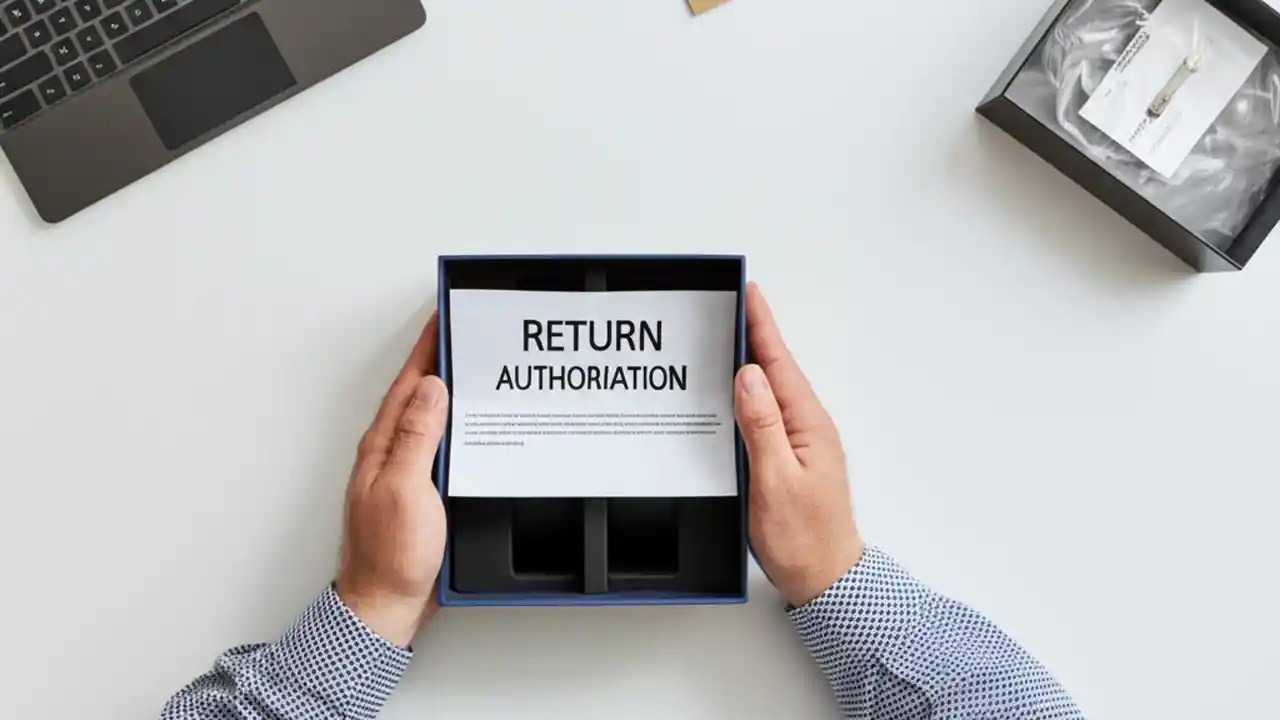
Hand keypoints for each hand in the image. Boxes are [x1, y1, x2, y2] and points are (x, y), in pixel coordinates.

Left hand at [336, 313, 449, 646]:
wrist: (384, 605)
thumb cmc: (390, 556)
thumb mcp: (407, 489)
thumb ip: (418, 436)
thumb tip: (432, 387)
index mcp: (383, 446)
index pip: (410, 382)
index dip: (428, 348)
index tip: (445, 318)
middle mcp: (390, 454)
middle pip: (417, 394)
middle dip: (440, 360)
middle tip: (463, 332)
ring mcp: (403, 473)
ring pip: (428, 419)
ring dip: (448, 392)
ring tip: (470, 368)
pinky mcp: (418, 493)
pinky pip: (438, 446)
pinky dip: (455, 427)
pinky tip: (469, 427)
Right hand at [734, 284, 863, 606]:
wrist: (824, 578)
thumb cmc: (803, 538)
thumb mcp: (776, 481)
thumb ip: (762, 427)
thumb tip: (749, 378)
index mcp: (807, 425)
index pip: (778, 364)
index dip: (762, 327)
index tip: (748, 294)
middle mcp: (807, 427)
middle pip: (774, 370)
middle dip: (752, 335)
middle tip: (729, 304)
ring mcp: (799, 441)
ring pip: (769, 391)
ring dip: (749, 362)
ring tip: (727, 336)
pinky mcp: (789, 456)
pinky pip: (766, 413)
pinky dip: (749, 395)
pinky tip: (734, 392)